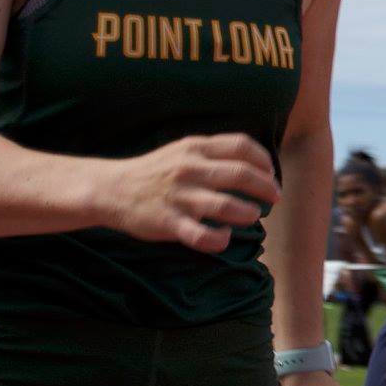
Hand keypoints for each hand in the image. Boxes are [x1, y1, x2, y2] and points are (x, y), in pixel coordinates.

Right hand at [104, 133, 281, 254]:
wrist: (110, 189)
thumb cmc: (156, 171)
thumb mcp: (183, 150)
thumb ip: (214, 153)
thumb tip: (254, 163)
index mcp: (195, 148)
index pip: (242, 146)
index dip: (264, 160)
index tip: (271, 173)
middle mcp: (190, 169)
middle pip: (242, 174)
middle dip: (266, 187)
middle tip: (275, 197)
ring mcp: (180, 197)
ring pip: (227, 206)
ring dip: (248, 212)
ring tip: (251, 215)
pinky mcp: (168, 222)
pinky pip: (202, 236)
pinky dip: (219, 239)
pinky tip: (223, 236)